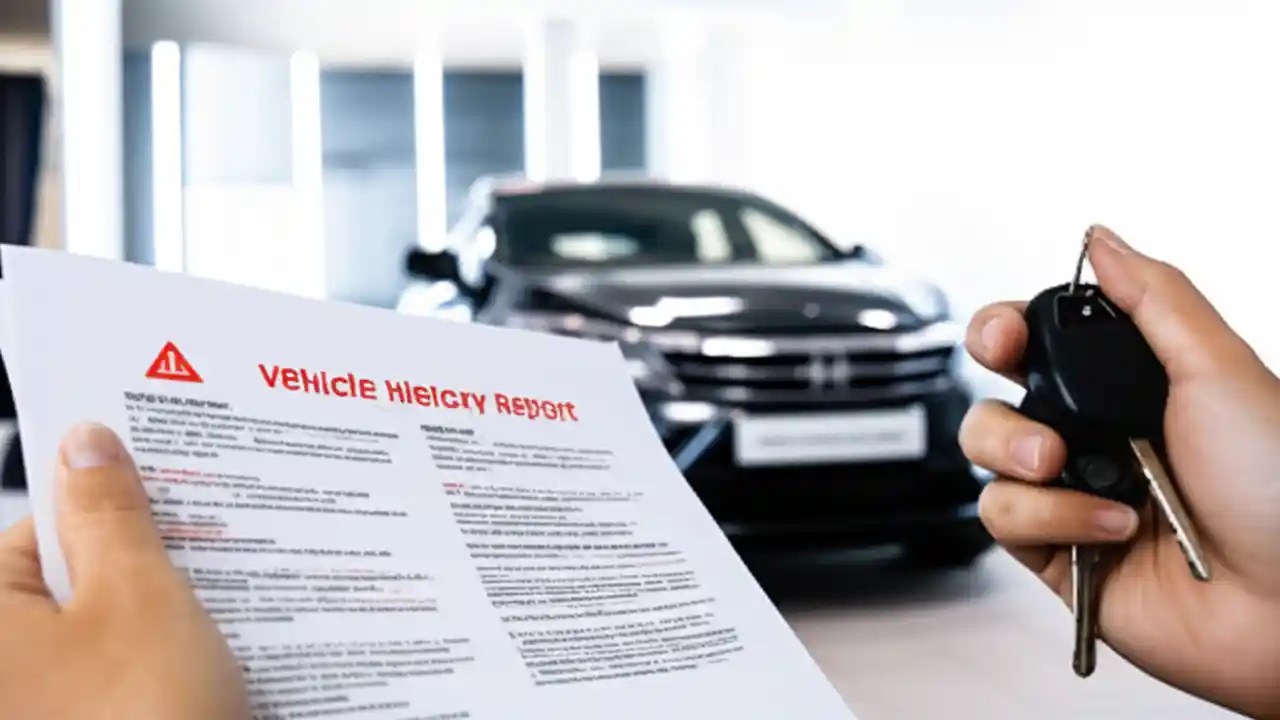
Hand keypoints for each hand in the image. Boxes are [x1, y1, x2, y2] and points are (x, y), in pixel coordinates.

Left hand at [0, 423, 248, 719]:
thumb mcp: (138, 596)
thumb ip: (111, 513)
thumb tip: (86, 442)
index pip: (39, 525)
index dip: (112, 504)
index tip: (173, 493)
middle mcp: (3, 667)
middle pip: (75, 580)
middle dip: (147, 561)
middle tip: (211, 555)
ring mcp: (40, 706)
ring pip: (106, 632)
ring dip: (166, 617)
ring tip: (224, 616)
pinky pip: (119, 678)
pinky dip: (163, 665)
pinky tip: (214, 666)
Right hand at [961, 226, 1279, 718]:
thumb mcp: (1221, 370)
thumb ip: (1154, 297)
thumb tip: (1102, 240)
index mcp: (1134, 387)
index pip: (1039, 342)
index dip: (1004, 331)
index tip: (1006, 336)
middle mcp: (1097, 438)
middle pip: (995, 395)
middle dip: (997, 395)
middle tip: (1030, 406)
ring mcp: (1073, 495)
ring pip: (986, 457)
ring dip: (1020, 457)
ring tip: (1068, 466)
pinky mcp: (1056, 554)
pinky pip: (1003, 519)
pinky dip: (1051, 517)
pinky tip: (1109, 526)